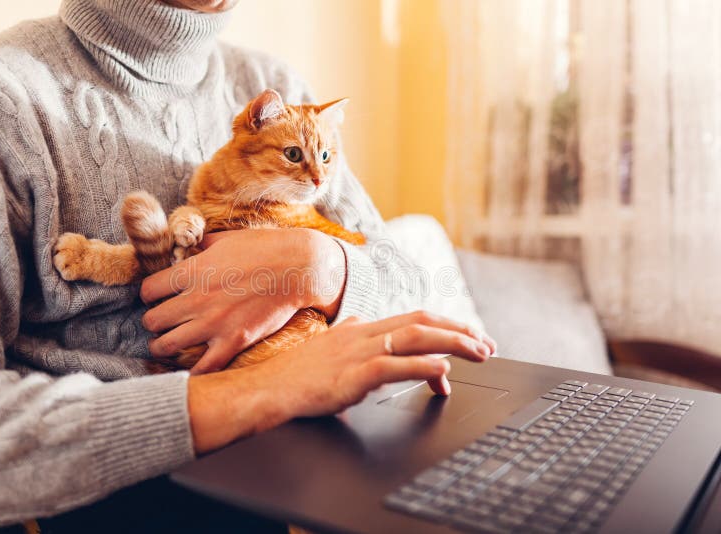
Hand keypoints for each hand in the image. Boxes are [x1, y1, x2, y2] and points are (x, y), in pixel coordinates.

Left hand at [140, 228, 345, 372]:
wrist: (299, 269)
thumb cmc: (264, 248)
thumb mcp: (225, 239)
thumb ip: (199, 247)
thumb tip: (183, 248)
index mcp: (193, 271)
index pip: (148, 290)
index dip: (149, 294)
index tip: (156, 297)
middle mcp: (198, 299)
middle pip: (152, 320)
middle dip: (153, 321)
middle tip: (161, 321)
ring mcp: (215, 323)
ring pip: (167, 345)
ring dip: (163, 345)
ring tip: (167, 344)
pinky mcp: (234, 341)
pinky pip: (202, 367)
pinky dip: (192, 370)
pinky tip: (190, 365)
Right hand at [188, 310, 496, 453]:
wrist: (270, 389)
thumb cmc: (298, 374)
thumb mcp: (330, 346)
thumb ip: (352, 336)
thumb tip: (367, 328)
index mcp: (362, 328)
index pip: (413, 318)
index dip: (446, 324)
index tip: (469, 334)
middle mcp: (365, 333)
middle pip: (421, 321)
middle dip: (459, 330)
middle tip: (486, 343)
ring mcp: (359, 352)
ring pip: (415, 338)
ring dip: (452, 343)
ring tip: (479, 351)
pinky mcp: (354, 375)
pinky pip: (394, 366)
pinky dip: (422, 366)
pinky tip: (442, 370)